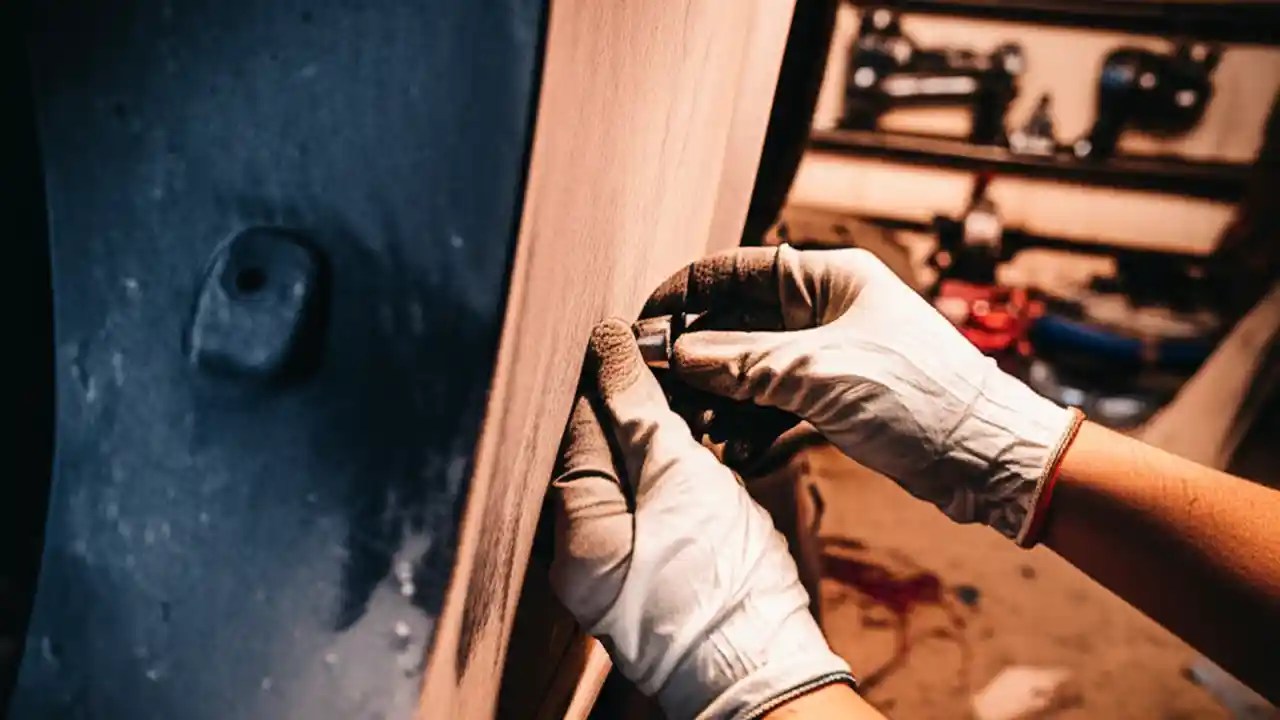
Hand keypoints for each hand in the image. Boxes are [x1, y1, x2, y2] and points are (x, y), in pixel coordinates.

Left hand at [549, 320, 851, 719]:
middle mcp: (573, 555)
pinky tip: (688, 463)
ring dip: (646, 444)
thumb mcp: (682, 480)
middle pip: (592, 456)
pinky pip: (637, 513)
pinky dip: (659, 483)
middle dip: (624, 412)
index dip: (606, 380)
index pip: (579, 430)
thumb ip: (638, 413)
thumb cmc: (726, 582)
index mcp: (572, 531)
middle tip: (661, 370)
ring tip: (683, 413)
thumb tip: (607, 348)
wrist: (766, 672)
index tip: (627, 338)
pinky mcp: (638, 580)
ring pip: (617, 482)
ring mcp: (605, 571)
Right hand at [645, 245, 1081, 543]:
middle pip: (736, 324)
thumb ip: (741, 363)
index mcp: (827, 278)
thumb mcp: (818, 375)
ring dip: (722, 397)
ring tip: (699, 429)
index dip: (684, 295)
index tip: (643, 328)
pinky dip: (752, 423)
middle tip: (664, 393)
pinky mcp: (834, 398)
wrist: (988, 460)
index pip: (735, 271)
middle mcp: (824, 309)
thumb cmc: (920, 398)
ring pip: (751, 368)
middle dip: (698, 359)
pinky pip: (774, 402)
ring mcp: (829, 355)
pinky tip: (736, 449)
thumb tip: (674, 354)